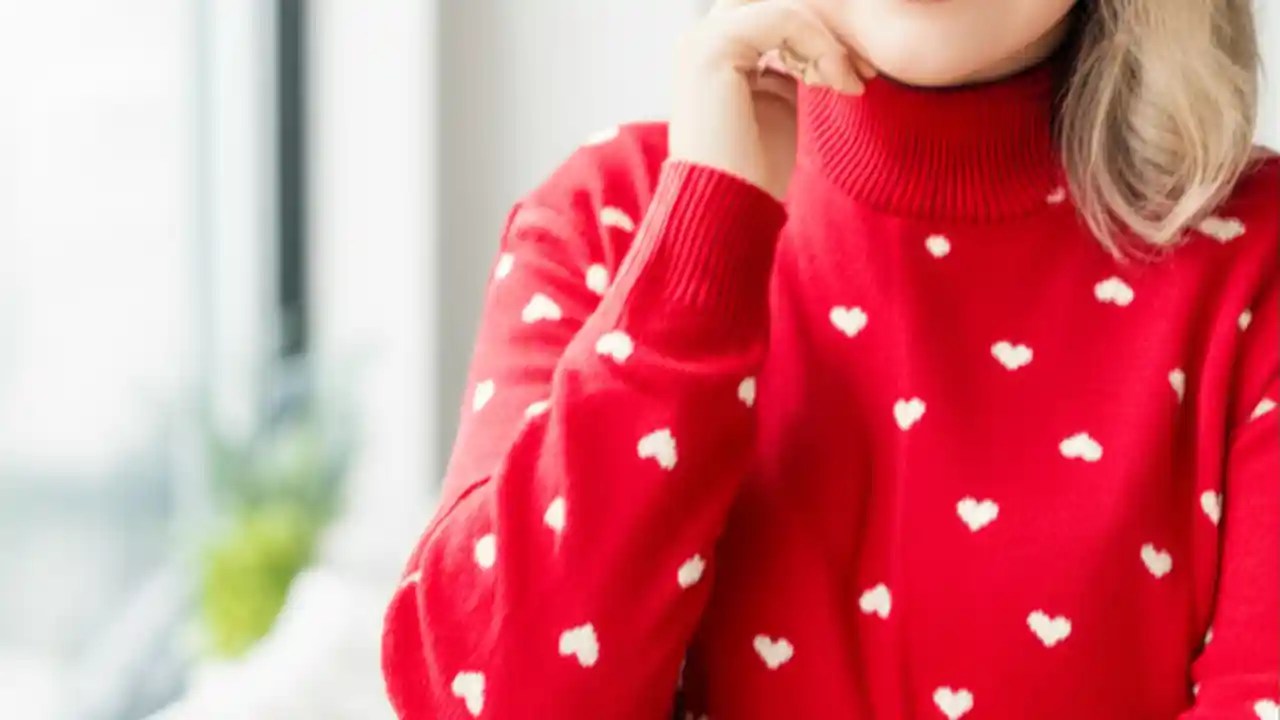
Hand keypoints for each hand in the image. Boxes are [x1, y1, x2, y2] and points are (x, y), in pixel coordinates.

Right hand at [669, 0, 874, 200]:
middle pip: (780, 7)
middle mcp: (702, 38)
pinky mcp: (713, 48)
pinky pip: (782, 21)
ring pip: (785, 9)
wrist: (728, 205)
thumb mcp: (779, 104)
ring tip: (851, 82)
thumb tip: (818, 46)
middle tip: (864, 69)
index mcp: (714, 51)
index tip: (860, 73)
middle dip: (827, 32)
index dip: (821, 38)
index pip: (776, 18)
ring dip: (828, 42)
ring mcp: (703, 39)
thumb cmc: (754, 168)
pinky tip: (837, 83)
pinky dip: (819, 47)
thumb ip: (790, 67)